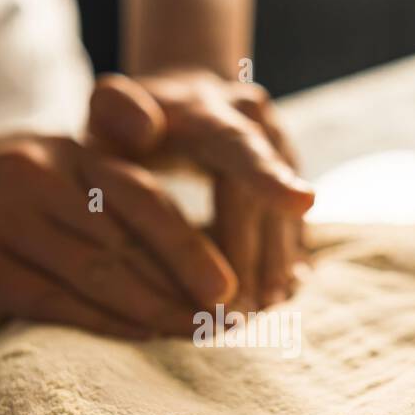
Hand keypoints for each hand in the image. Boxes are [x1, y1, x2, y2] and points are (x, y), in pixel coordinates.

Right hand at [0, 135, 235, 337]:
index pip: (144, 199)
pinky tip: (138, 338)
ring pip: (98, 272)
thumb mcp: (27, 166)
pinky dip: (101, 322)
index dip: (192, 245)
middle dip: (187, 283)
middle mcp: (37, 175)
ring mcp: (2, 216)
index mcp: (59, 149)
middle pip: (132, 237)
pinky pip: (52, 298)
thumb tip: (159, 260)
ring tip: (194, 338)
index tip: (232, 284)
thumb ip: (85, 197)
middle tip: (230, 320)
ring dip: (154, 311)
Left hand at [87, 70, 314, 309]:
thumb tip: (145, 127)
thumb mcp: (111, 112)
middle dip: (255, 256)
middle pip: (263, 198)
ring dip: (275, 266)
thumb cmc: (132, 122)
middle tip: (240, 312)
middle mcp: (255, 124)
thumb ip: (114, 111)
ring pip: (285, 214)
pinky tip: (278, 296)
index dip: (268, 175)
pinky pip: (294, 222)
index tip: (303, 202)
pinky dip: (284, 260)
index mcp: (208, 110)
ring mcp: (281, 150)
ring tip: (262, 312)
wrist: (182, 101)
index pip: (238, 144)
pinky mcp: (292, 177)